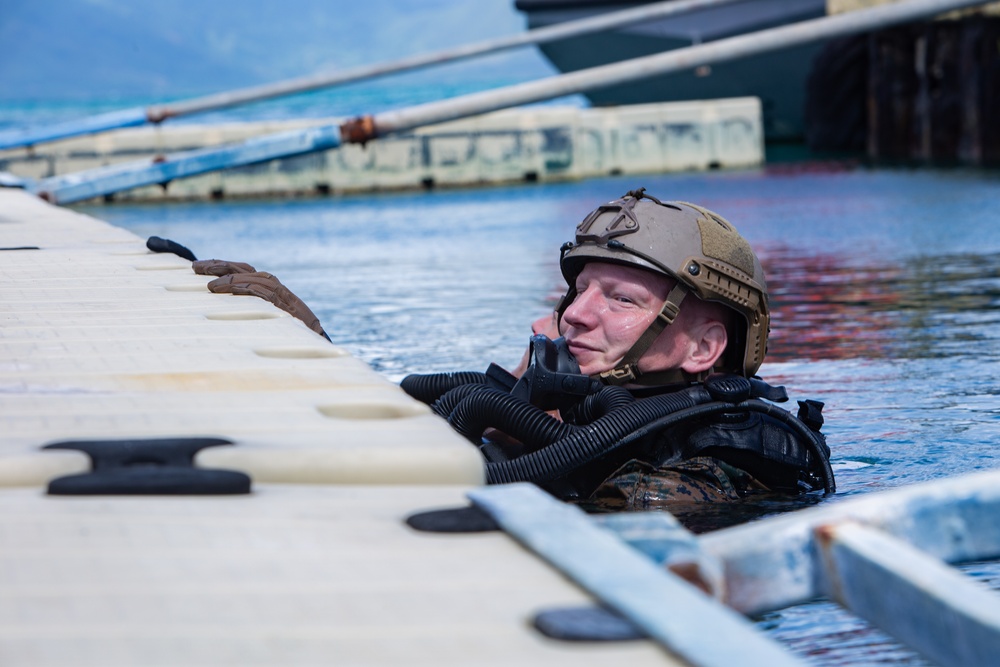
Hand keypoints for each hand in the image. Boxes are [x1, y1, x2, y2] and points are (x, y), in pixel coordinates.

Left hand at [194, 260, 329, 340]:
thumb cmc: (291, 343)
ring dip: (230, 278)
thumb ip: (249, 316)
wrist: (318, 350)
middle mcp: (278, 290)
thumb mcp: (266, 327)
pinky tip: (224, 289)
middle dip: (221, 265)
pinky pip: (263, 292)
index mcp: (271, 292)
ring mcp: (285, 297)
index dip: (224, 267)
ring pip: (256, 278)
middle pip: (247, 270)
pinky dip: (243, 288)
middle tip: (195, 267)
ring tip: (209, 285)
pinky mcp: (288, 307)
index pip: (246, 272)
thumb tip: (219, 315)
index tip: (201, 267)